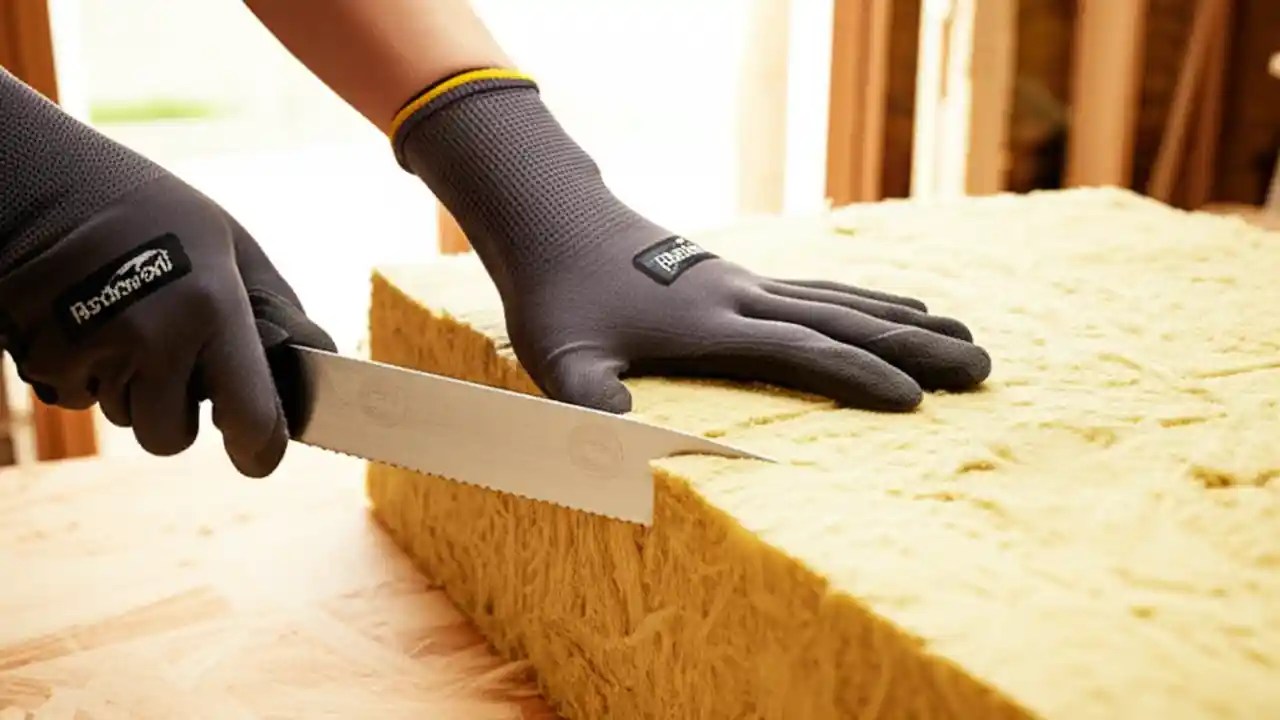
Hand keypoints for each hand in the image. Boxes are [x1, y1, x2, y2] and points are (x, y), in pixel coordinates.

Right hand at [0, 69, 335, 474]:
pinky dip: (92, 377)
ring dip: (136, 392)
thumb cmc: (157, 216)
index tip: (260, 454)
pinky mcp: (44, 361)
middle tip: (177, 362)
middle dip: (179, 415)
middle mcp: (152, 338)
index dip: (260, 448)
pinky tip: (93, 325)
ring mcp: (92, 354)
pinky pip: (82, 399)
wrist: (45, 184)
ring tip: (132, 326)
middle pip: (171, 437)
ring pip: (127, 420)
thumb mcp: (232, 248)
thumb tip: (320, 359)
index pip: (249, 417)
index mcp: (210, 308)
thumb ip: (276, 309)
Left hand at [497, 241, 988, 412]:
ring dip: (909, 322)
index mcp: (710, 325)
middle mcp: (742, 297)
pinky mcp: (744, 279)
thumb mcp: (562, 358)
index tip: (914, 400)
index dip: (857, 373)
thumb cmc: (558, 301)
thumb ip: (587, 401)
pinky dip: (872, 298)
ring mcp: (748, 282)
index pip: (799, 350)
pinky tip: (903, 305)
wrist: (557, 224)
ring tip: (969, 341)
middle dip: (915, 348)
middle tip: (983, 370)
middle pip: (845, 320)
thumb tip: (616, 440)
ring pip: (845, 299)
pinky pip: (824, 288)